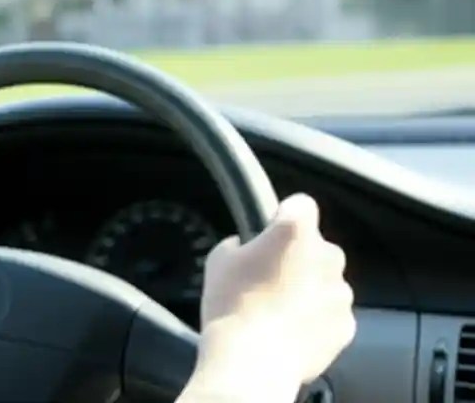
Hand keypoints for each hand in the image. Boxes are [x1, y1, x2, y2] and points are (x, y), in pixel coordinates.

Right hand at [181, 194, 354, 402]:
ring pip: (325, 281)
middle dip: (297, 257)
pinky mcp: (347, 324)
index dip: (283, 216)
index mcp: (295, 231)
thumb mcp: (219, 259)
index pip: (301, 204)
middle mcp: (327, 256)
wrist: (252, 362)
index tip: (270, 231)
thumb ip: (240, 244)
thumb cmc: (231, 306)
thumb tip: (246, 248)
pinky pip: (331, 313)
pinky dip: (316, 318)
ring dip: (308, 288)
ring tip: (276, 309)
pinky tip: (289, 329)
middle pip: (316, 246)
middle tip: (268, 277)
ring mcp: (341, 292)